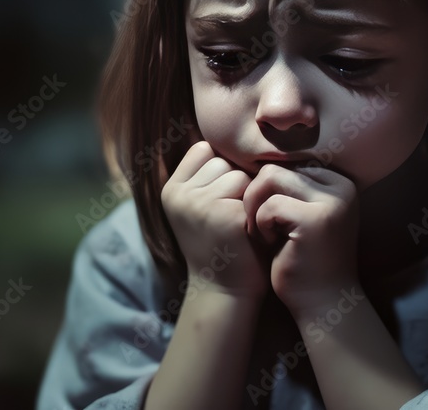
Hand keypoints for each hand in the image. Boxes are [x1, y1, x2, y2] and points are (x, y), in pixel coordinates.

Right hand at [161, 141, 270, 297]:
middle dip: (235, 185)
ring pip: (238, 174)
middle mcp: (179, 194)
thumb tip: (230, 134)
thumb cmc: (223, 245)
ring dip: (248, 196)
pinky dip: (257, 208)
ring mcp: (198, 203)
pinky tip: (249, 231)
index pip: (205, 150)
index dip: (221, 172)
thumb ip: (206, 175)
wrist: (227, 292)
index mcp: (171, 189)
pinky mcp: (222, 213)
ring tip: (240, 224)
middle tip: (232, 219)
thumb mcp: (202, 207)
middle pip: (223, 160)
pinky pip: (252, 190)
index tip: (222, 203)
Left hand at [242, 164, 360, 314]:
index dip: (265, 190)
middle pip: (275, 168)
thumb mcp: (299, 216)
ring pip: (269, 178)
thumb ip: (289, 188)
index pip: (286, 164)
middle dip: (255, 196)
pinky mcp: (316, 219)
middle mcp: (341, 186)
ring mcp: (332, 202)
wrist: (322, 302)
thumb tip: (252, 159)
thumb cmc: (302, 259)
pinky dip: (260, 223)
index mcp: (339, 182)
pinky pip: (270, 205)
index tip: (268, 218)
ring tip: (261, 231)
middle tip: (257, 225)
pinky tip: (268, 242)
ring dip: (255, 206)